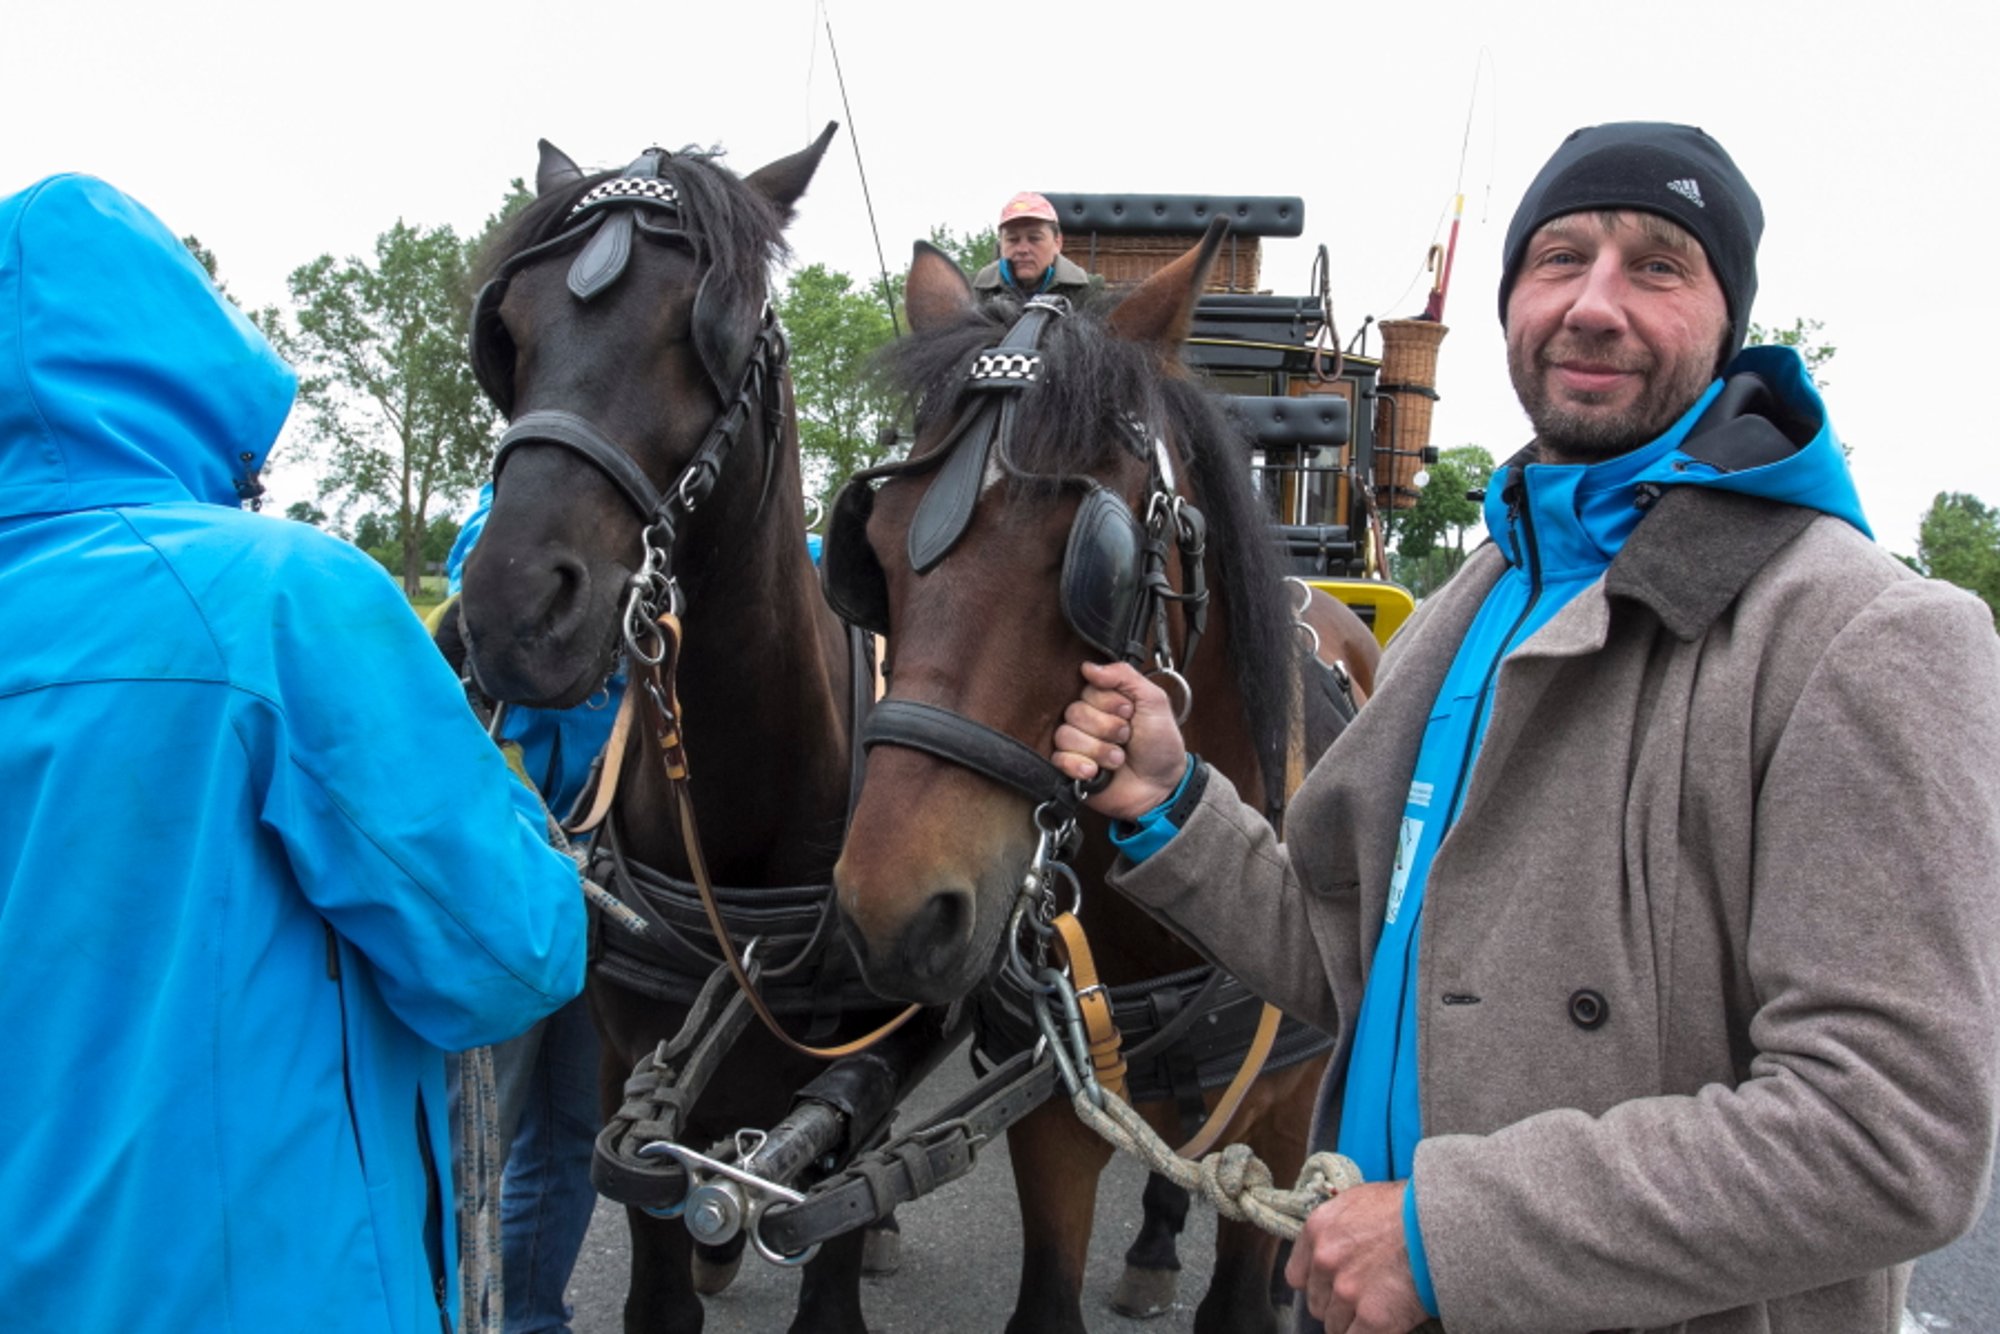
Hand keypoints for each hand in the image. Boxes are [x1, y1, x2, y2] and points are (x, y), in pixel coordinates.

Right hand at [1050, 661, 1188, 821]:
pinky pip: (1058, 759)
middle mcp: (1088, 720)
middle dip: (1107, 728)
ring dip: (1099, 750)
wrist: (1162, 786)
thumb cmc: (1160, 745)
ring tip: (1118, 759)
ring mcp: (1078, 744)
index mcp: (1105, 700)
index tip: (1129, 712)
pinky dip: (1080, 766)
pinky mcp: (1071, 768)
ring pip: (1066, 735)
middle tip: (1126, 737)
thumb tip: (1088, 666)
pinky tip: (1096, 772)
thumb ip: (1125, 676)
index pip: (1087, 689)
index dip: (1109, 703)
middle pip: (1074, 712)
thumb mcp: (1154, 701)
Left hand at [1284, 1181, 1429, 1333]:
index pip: (1297, 1277)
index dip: (1317, 1285)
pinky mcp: (1373, 1317)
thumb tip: (1334, 1250)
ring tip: (1380, 1307)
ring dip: (1355, 1322)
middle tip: (1364, 1296)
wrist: (1443, 1222)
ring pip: (1335, 1326)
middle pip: (1317, 1304)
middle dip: (1337, 1304)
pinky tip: (1385, 1325)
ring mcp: (1348, 1291)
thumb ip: (1337, 1229)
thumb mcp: (1359, 1203)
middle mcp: (1325, 1260)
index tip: (1332, 1286)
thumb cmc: (1408, 1208)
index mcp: (1318, 1229)